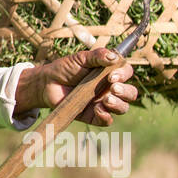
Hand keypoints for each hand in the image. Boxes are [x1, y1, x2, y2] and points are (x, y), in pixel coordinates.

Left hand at [18, 48, 138, 125]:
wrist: (47, 83)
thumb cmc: (65, 68)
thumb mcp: (80, 58)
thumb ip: (97, 56)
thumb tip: (114, 57)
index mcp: (110, 73)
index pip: (126, 72)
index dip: (124, 74)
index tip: (112, 75)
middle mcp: (110, 89)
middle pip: (130, 93)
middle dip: (125, 91)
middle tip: (113, 87)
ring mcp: (103, 103)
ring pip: (122, 107)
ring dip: (118, 104)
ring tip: (106, 99)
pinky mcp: (94, 116)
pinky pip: (106, 120)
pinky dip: (105, 116)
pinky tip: (97, 109)